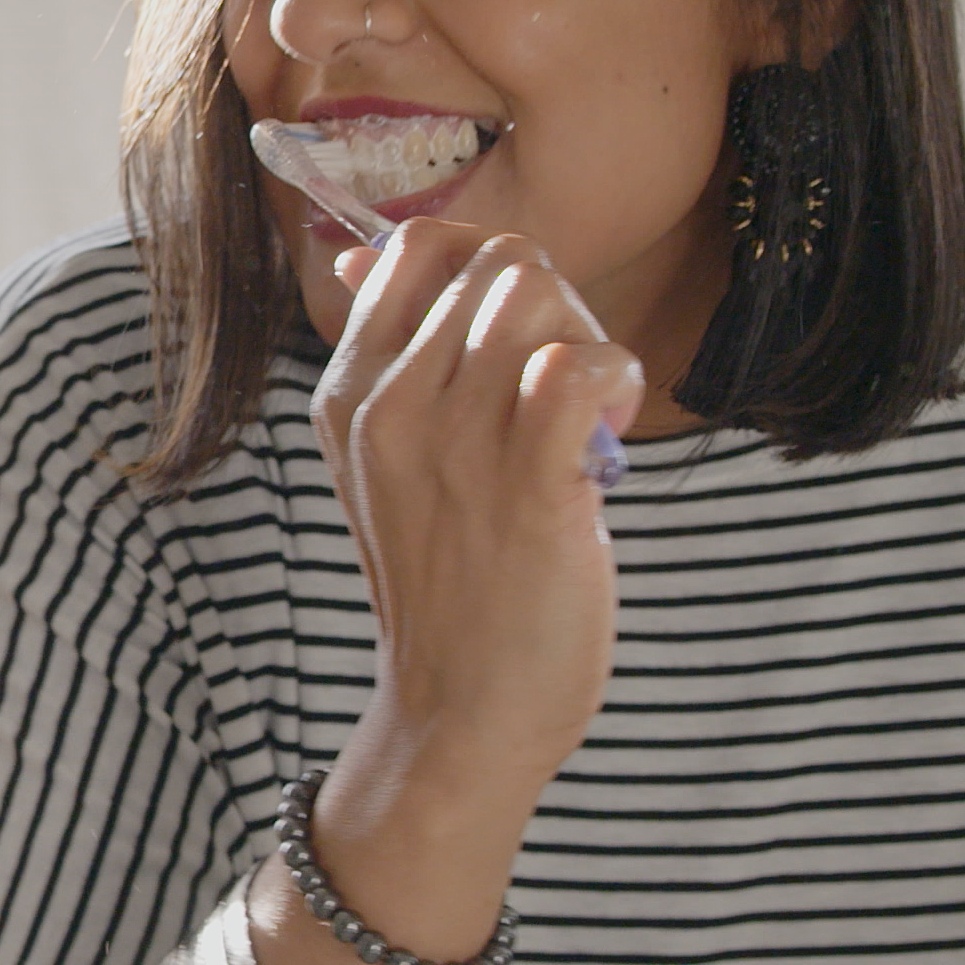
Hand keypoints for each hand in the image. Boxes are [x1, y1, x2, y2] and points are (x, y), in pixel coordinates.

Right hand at [309, 218, 641, 794]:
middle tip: (564, 386)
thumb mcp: (381, 463)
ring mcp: (457, 446)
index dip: (487, 271)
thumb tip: (367, 253)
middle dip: (554, 305)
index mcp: (350, 395)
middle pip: (496, 263)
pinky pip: (578, 368)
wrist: (462, 714)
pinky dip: (614, 382)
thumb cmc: (444, 586)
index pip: (416, 250)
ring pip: (535, 295)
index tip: (511, 341)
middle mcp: (392, 407)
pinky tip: (610, 434)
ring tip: (586, 413)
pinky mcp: (530, 488)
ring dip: (587, 340)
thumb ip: (388, 362)